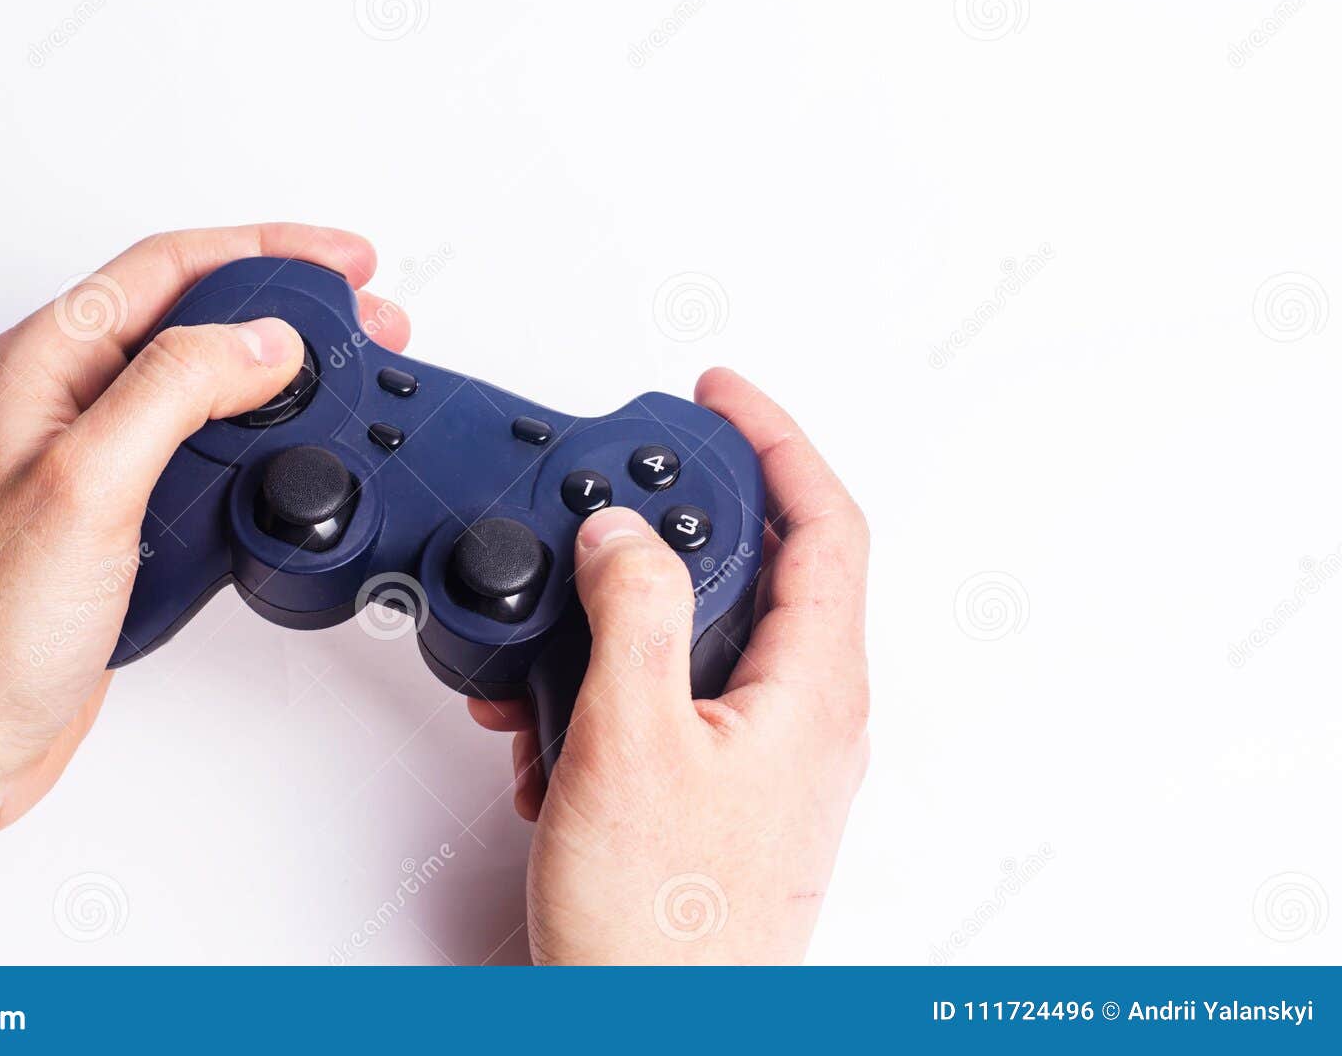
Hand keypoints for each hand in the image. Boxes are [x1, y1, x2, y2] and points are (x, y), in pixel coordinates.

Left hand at [0, 223, 404, 962]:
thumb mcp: (84, 484)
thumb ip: (175, 392)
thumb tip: (264, 340)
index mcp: (44, 366)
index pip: (172, 266)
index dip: (270, 251)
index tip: (347, 262)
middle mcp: (66, 402)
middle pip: (195, 317)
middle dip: (289, 307)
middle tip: (367, 321)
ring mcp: (92, 462)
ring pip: (203, 389)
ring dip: (280, 379)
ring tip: (345, 383)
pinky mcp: (117, 520)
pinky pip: (200, 458)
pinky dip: (258, 448)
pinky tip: (290, 463)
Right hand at [468, 368, 869, 963]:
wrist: (651, 1035)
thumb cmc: (663, 928)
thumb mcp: (634, 741)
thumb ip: (636, 615)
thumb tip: (628, 532)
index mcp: (814, 690)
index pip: (826, 522)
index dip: (776, 439)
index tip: (722, 393)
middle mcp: (808, 719)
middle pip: (772, 567)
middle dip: (690, 514)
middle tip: (639, 472)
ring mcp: (768, 759)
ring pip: (712, 635)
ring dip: (632, 614)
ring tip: (561, 625)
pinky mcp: (723, 793)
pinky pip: (679, 698)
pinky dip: (617, 681)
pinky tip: (557, 720)